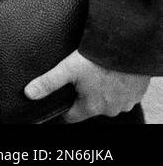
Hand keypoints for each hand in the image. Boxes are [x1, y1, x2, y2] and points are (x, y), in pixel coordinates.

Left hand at [24, 50, 149, 121]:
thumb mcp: (67, 69)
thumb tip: (29, 94)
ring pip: (107, 101)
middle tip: (80, 78)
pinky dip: (116, 87)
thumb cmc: (98, 59)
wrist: (127, 48)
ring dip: (101, 91)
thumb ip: (48, 82)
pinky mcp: (136, 93)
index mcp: (92, 107)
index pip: (72, 116)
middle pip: (90, 107)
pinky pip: (122, 94)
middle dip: (83, 95)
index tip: (61, 99)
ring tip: (96, 73)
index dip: (64, 108)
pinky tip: (110, 73)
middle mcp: (110, 109)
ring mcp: (125, 102)